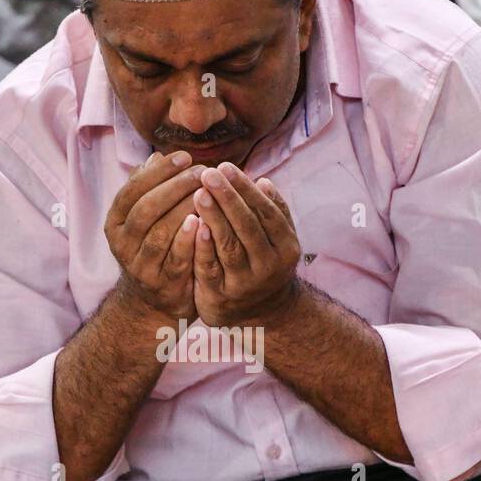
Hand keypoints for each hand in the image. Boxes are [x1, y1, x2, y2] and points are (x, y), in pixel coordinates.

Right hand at [105, 150, 205, 320]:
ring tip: (206, 191)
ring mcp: (140, 266)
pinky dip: (187, 240)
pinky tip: (202, 221)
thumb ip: (148, 190)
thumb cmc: (154, 248)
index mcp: (115, 222)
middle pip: (145, 209)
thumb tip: (156, 156)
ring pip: (159, 233)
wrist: (154, 300)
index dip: (158, 172)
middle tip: (202, 171)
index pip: (132, 190)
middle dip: (174, 187)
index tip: (185, 156)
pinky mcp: (162, 284)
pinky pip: (175, 259)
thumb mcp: (144, 219)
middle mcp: (122, 244)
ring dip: (183, 209)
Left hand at [192, 163, 300, 326]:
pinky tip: (194, 225)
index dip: (246, 189)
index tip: (226, 166)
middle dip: (228, 198)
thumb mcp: (277, 240)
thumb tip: (263, 181)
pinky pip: (211, 267)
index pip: (267, 212)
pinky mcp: (222, 296)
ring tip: (199, 192)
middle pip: (248, 226)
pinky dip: (203, 246)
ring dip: (214, 217)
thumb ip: (272, 212)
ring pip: (229, 246)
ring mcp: (246, 283)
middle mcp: (270, 266)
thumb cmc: (263, 262)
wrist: (260, 313)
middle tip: (208, 173)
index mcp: (286, 247)